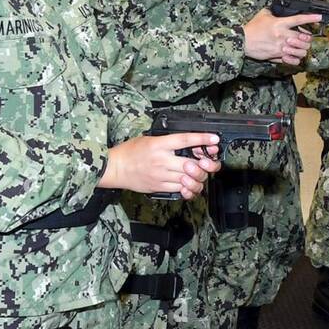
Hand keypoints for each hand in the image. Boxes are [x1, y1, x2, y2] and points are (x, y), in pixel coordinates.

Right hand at [102, 132, 222, 199]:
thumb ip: (168, 141)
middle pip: (192, 164)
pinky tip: (190, 184)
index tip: (214, 139)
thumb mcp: (149, 139)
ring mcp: (161, 175)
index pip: (185, 140)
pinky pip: (180, 190)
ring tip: (199, 174)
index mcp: (159, 145)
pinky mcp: (159, 187)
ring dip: (199, 178)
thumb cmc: (130, 152)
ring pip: (189, 179)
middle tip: (209, 162)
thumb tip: (189, 142)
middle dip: (206, 164)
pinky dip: (188, 188)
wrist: (114, 168)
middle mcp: (162, 160)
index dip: (202, 139)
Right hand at [243, 10, 315, 62]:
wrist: (242, 41)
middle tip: (307, 39)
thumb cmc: (252, 28)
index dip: (310, 18)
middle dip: (308, 40)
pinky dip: (296, 59)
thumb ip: (273, 12)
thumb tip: (278, 8)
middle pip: (303, 39)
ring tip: (302, 48)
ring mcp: (280, 47)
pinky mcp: (277, 56)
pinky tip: (295, 57)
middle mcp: (282, 35)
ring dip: (303, 50)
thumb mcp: (263, 15)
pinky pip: (292, 60)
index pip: (298, 19)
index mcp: (279, 23)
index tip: (319, 17)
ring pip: (300, 51)